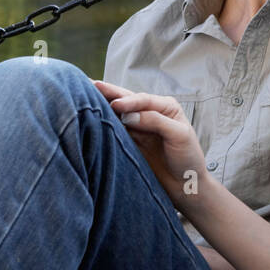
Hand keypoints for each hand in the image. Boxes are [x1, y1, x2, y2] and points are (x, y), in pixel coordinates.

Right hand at [92, 80, 205, 203]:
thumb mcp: (179, 136)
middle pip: (125, 100)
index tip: (115, 105)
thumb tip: (128, 116)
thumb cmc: (188, 158)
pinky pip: (113, 131)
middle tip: (89, 84)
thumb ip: (156, 122)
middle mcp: (149, 113)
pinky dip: (101, 124)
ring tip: (82, 95)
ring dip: (100, 105)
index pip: (143, 100)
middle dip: (107, 92)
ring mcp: (137, 128)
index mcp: (164, 107)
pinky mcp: (128, 142)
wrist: (186, 185)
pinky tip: (88, 118)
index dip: (128, 101)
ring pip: (116, 113)